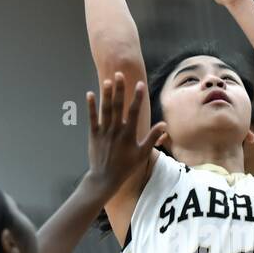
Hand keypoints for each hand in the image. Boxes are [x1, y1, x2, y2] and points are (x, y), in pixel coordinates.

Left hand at [85, 72, 166, 195]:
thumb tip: (163, 124)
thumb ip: (152, 138)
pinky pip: (92, 118)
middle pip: (118, 106)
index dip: (137, 97)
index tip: (139, 84)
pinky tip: (90, 94)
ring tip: (107, 80)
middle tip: (119, 74)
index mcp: (128, 134)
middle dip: (119, 89)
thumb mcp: (142, 154)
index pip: (134, 112)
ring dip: (106, 94)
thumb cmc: (126, 167)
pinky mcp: (93, 135)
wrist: (105, 179)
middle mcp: (116, 131)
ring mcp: (104, 132)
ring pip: (105, 110)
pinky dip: (91, 106)